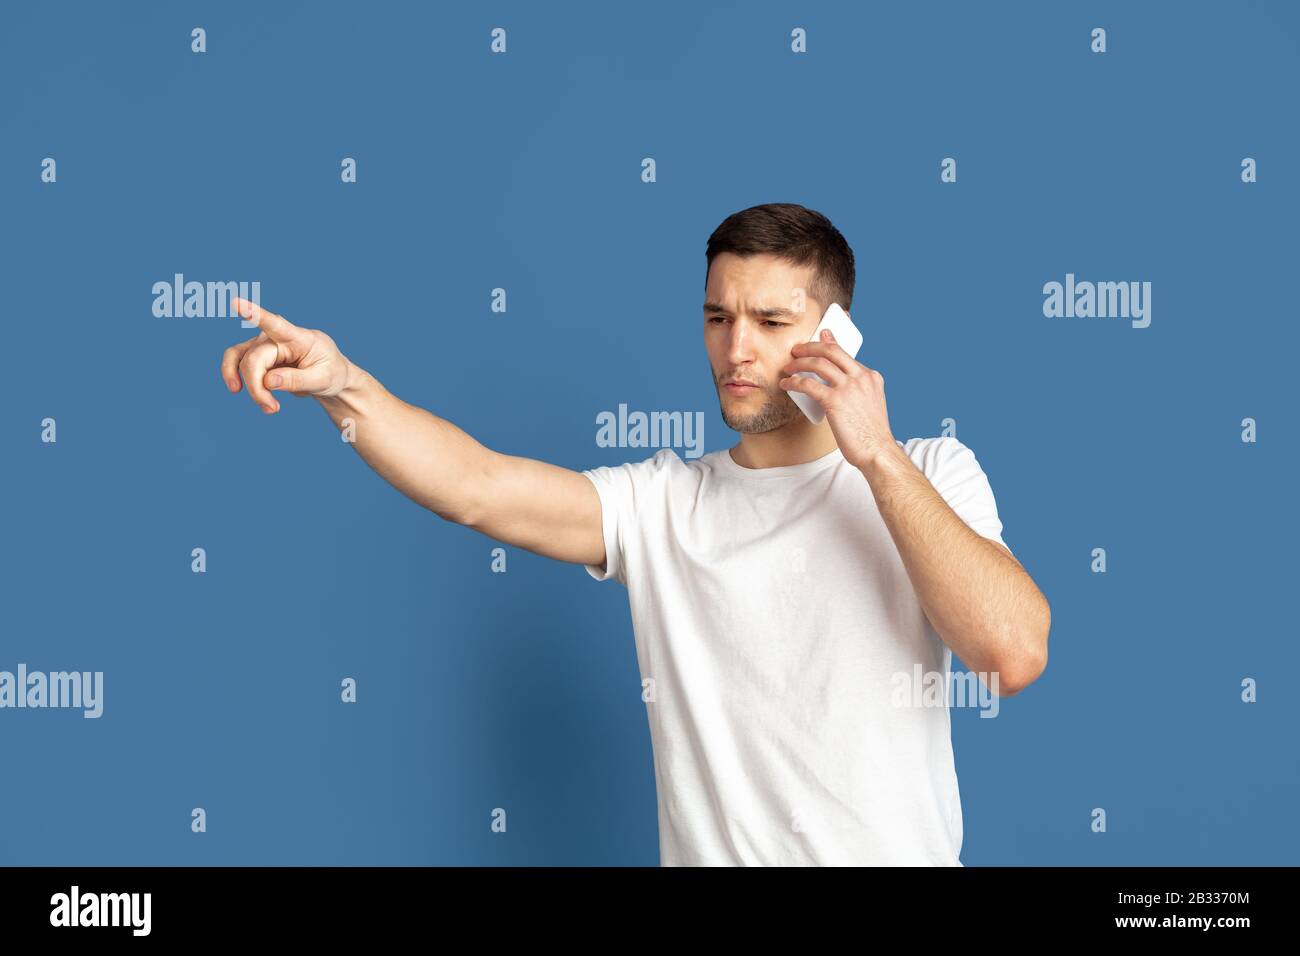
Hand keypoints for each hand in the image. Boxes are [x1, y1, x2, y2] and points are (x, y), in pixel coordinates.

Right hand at [220, 298, 352, 413]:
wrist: (329, 375)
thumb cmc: (329, 372)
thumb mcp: (323, 379)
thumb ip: (297, 380)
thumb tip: (268, 381)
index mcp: (298, 337)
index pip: (275, 324)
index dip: (254, 314)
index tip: (236, 302)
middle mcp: (276, 337)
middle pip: (253, 360)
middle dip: (257, 388)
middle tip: (273, 409)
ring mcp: (263, 345)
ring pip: (239, 361)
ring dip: (248, 387)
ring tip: (269, 408)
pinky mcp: (255, 355)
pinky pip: (236, 365)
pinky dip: (239, 381)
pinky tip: (254, 396)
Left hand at [778, 328, 896, 471]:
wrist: (877, 451)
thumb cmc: (871, 434)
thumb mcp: (870, 404)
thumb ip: (859, 391)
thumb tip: (841, 388)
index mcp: (871, 376)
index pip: (845, 353)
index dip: (827, 345)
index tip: (816, 342)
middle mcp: (861, 377)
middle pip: (831, 351)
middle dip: (810, 347)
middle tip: (796, 350)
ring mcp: (849, 387)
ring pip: (818, 364)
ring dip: (799, 363)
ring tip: (788, 368)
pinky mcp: (835, 401)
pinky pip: (808, 385)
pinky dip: (794, 382)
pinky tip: (787, 384)